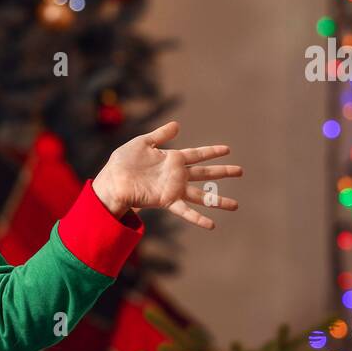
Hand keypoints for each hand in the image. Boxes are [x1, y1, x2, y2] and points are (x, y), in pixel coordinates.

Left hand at [91, 120, 240, 229]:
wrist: (111, 181)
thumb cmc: (122, 162)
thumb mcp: (142, 143)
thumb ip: (160, 135)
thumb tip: (177, 125)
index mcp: (171, 159)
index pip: (197, 154)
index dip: (212, 151)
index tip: (227, 149)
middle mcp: (176, 175)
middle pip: (205, 173)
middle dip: (223, 172)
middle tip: (240, 171)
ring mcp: (173, 189)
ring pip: (202, 195)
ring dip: (218, 200)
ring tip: (235, 205)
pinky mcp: (166, 201)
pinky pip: (185, 211)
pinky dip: (198, 218)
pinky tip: (212, 225)